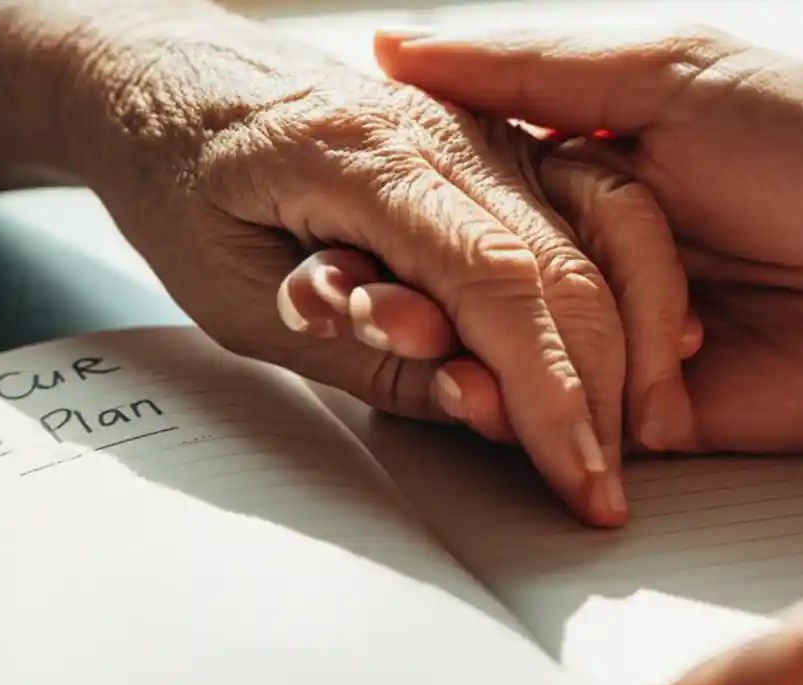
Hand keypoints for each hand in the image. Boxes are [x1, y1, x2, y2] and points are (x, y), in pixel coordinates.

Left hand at [62, 5, 697, 523]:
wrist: (164, 78)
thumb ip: (359, 353)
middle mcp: (444, 130)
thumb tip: (474, 398)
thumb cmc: (179, 176)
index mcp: (366, 157)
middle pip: (566, 267)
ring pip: (600, 236)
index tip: (575, 473)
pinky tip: (638, 342)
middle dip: (597, 394)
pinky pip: (593, 208)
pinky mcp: (493, 145)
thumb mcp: (236, 293)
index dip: (548, 390)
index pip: (495, 282)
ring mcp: (479, 128)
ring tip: (617, 432)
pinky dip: (628, 281)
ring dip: (623, 344)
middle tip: (598, 488)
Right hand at [371, 26, 802, 451]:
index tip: (345, 213)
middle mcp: (595, 253)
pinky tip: (489, 399)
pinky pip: (566, 421)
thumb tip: (399, 42)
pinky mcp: (647, 420)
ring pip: (507, 354)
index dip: (405, 206)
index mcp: (589, 165)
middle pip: (472, 280)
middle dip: (416, 291)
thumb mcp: (668, 74)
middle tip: (371, 296)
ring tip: (420, 344)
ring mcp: (618, 337)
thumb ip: (532, 70)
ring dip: (458, 352)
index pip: (464, 188)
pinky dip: (523, 413)